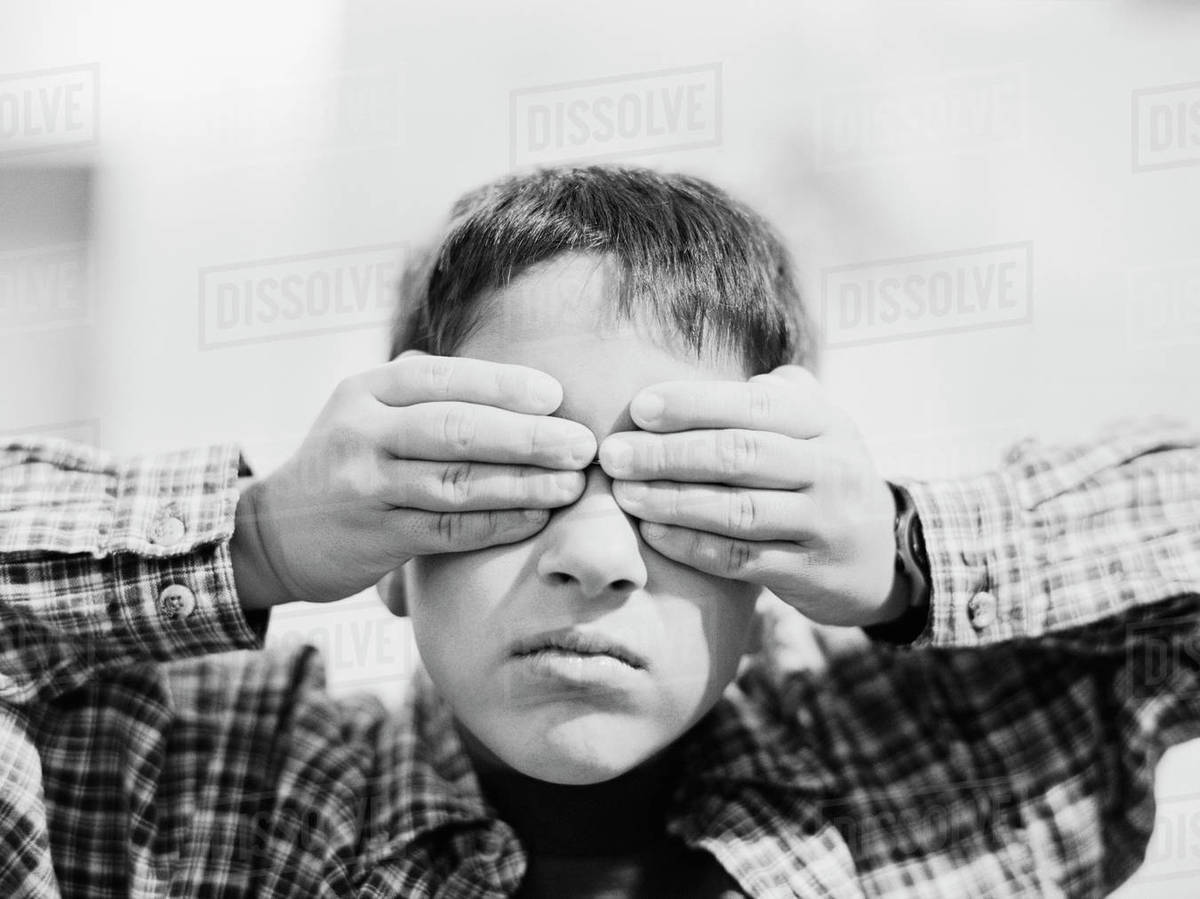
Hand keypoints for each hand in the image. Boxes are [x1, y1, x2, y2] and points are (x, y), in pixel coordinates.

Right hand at [232, 350, 596, 607]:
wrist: (274, 531)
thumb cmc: (348, 460)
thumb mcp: (368, 409)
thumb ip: (428, 390)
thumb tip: (519, 382)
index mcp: (367, 390)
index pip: (447, 380)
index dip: (506, 387)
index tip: (557, 397)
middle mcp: (363, 433)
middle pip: (458, 430)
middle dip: (528, 437)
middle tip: (581, 445)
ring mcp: (366, 487)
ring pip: (458, 482)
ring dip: (524, 483)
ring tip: (571, 484)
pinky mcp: (375, 537)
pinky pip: (448, 529)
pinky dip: (497, 523)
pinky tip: (535, 517)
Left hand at [599, 365, 901, 627]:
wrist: (884, 557)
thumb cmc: (825, 477)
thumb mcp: (819, 427)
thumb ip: (778, 396)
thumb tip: (726, 377)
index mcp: (826, 422)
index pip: (753, 406)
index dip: (692, 405)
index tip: (638, 408)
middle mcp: (830, 469)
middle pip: (739, 455)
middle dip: (668, 453)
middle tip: (613, 454)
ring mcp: (823, 524)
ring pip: (737, 510)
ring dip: (671, 500)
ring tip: (623, 493)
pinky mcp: (809, 572)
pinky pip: (741, 558)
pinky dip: (692, 545)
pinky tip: (652, 533)